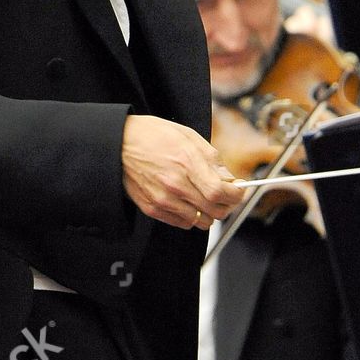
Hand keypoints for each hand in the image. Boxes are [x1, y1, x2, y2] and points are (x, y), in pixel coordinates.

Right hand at [121, 115, 244, 229]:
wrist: (119, 143)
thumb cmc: (154, 136)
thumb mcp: (189, 137)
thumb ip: (213, 160)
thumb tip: (230, 179)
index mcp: (187, 162)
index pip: (221, 192)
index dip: (236, 195)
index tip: (239, 191)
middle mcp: (175, 184)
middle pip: (215, 211)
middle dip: (227, 204)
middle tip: (226, 196)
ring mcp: (163, 199)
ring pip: (201, 221)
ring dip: (209, 212)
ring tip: (205, 197)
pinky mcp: (153, 208)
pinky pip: (183, 223)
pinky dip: (192, 216)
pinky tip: (188, 201)